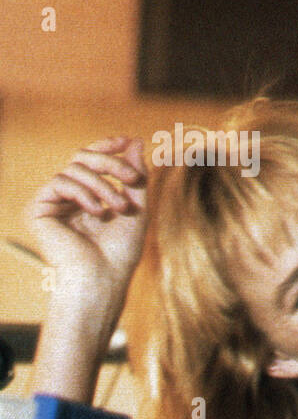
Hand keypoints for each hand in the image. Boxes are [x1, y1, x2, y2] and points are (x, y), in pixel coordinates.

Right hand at [25, 136, 148, 299]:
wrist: (103, 277)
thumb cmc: (121, 249)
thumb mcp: (137, 206)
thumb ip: (136, 175)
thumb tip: (136, 141)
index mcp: (88, 193)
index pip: (93, 159)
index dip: (108, 146)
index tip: (129, 141)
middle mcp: (68, 194)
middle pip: (83, 157)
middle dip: (112, 164)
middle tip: (133, 179)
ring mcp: (52, 200)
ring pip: (75, 168)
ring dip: (104, 186)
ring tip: (119, 209)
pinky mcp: (38, 208)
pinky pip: (60, 182)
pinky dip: (84, 193)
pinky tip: (98, 212)